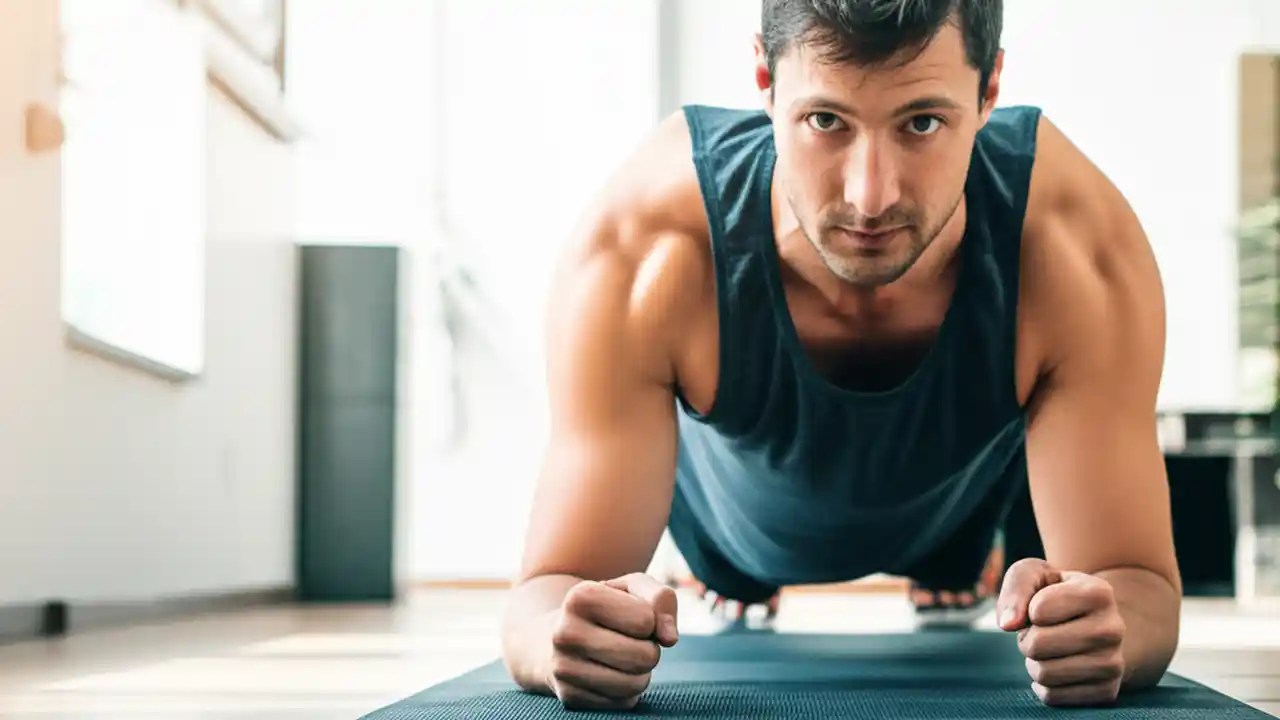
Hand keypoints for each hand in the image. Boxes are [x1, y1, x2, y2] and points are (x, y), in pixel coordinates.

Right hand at [545, 572, 678, 710]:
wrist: (552, 638)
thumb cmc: (604, 607)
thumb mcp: (632, 588)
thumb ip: (661, 598)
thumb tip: (670, 638)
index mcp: (580, 597)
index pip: (646, 620)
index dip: (649, 619)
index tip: (629, 615)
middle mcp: (565, 632)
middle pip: (645, 655)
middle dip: (649, 648)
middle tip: (631, 640)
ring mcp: (564, 668)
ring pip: (635, 684)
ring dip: (641, 672)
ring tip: (623, 657)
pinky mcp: (569, 697)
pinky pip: (623, 702)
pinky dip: (627, 690)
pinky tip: (608, 673)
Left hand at [997, 558, 1126, 706]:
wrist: (1094, 622)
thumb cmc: (1055, 593)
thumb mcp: (1034, 575)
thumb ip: (1016, 587)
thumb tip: (1008, 624)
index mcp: (1099, 593)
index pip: (1038, 611)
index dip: (1029, 609)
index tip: (1042, 606)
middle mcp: (1114, 629)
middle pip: (1037, 645)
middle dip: (1027, 637)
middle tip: (1041, 631)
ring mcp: (1114, 664)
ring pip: (1044, 673)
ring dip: (1034, 661)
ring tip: (1049, 648)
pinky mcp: (1107, 692)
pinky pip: (1052, 696)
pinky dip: (1044, 684)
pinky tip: (1059, 667)